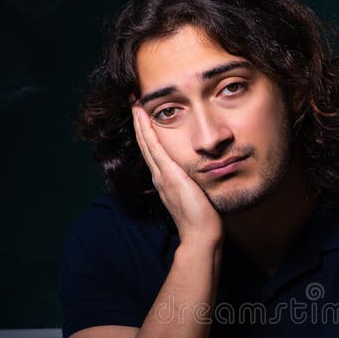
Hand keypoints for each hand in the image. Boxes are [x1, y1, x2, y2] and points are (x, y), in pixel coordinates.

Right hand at [132, 106, 223, 244]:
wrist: (201, 235)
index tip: (145, 116)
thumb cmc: (203, 220)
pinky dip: (146, 130)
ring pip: (147, 143)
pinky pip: (154, 147)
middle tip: (134, 102)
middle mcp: (160, 176)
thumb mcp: (198, 195)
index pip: (154, 151)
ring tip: (135, 103)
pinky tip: (142, 115)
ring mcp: (162, 175)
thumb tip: (205, 176)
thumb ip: (196, 184)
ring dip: (139, 122)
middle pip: (146, 144)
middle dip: (139, 123)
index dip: (148, 133)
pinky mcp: (168, 174)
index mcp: (166, 180)